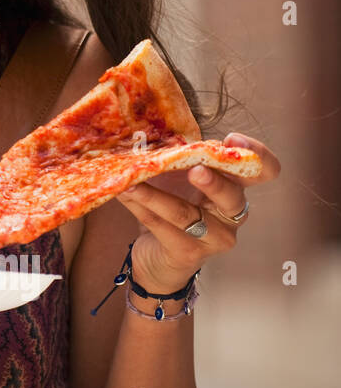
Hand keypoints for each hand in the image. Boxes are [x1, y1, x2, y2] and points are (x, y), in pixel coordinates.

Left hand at [115, 133, 281, 292]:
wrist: (156, 255)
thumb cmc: (171, 207)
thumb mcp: (177, 178)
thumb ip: (177, 158)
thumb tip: (148, 132)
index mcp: (235, 187)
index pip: (263, 171)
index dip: (257, 154)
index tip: (232, 139)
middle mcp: (232, 213)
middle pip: (233, 197)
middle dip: (214, 183)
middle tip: (194, 170)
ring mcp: (213, 237)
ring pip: (186, 214)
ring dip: (155, 195)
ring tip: (131, 182)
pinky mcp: (188, 252)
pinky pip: (162, 227)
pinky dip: (141, 208)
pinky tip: (123, 194)